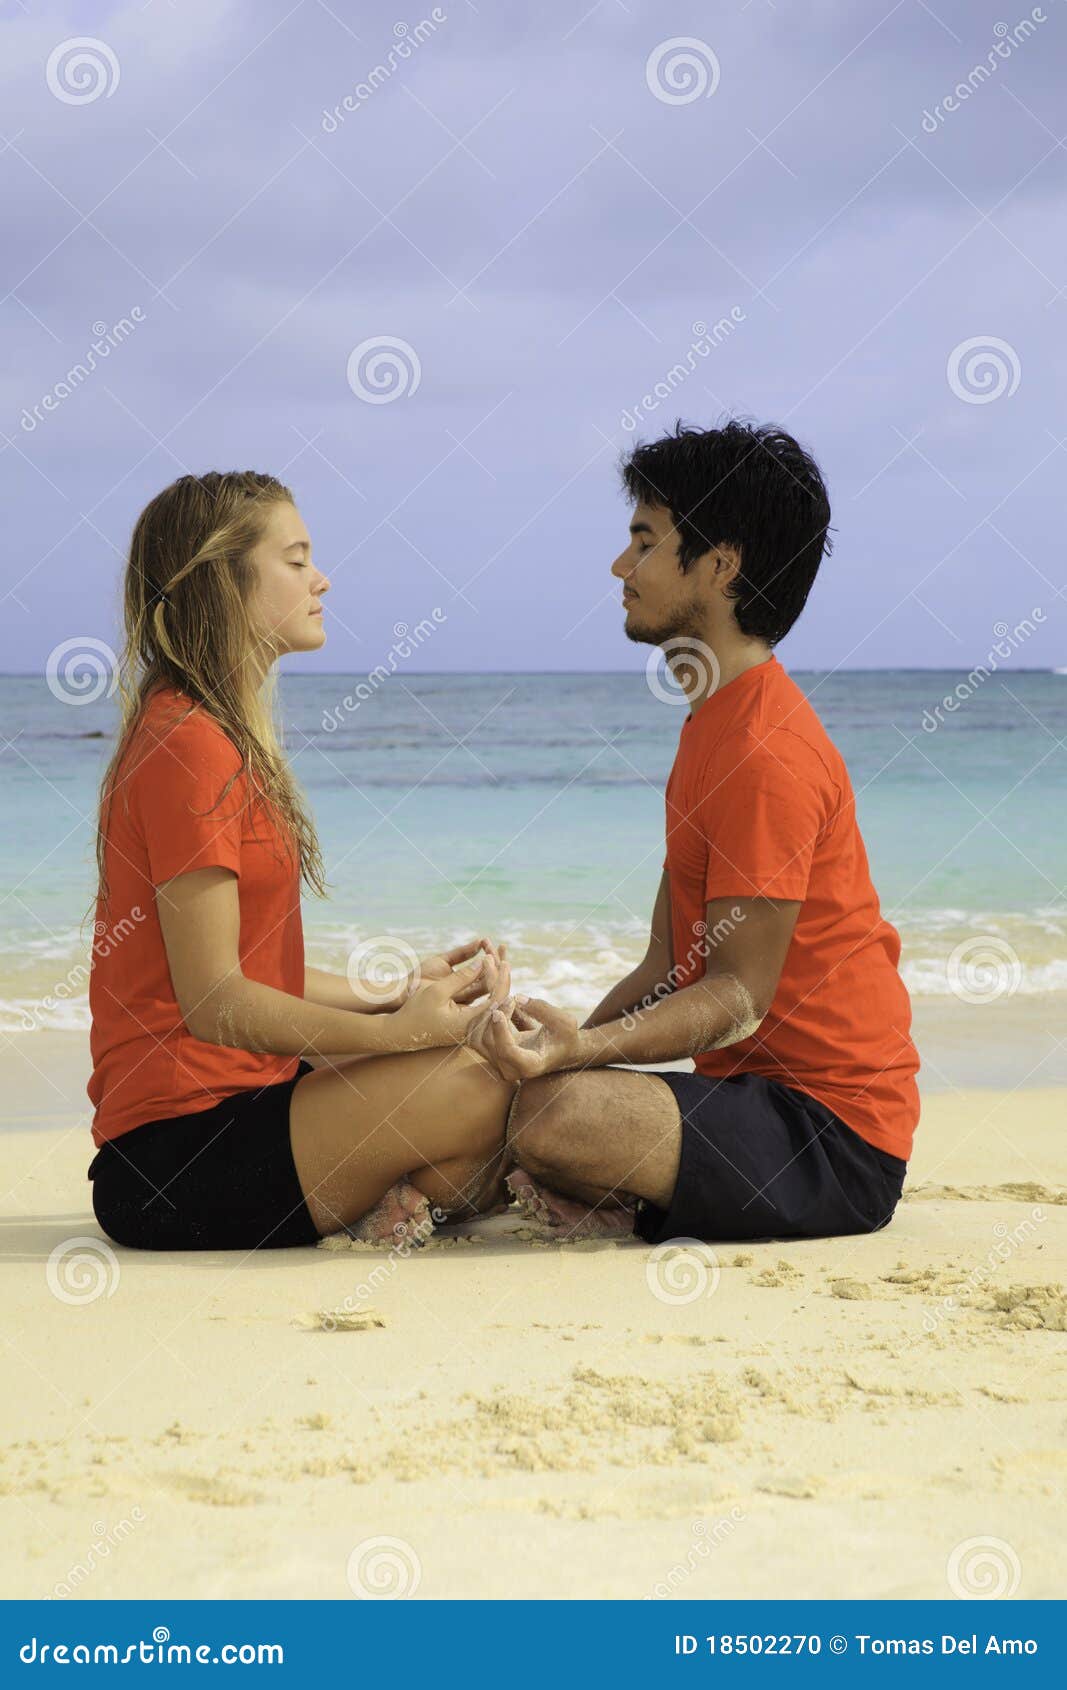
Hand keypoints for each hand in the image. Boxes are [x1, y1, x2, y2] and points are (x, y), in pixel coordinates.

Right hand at [392, 949, 511, 1051]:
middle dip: (502, 976)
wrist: (401, 1033)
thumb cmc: (416, 1012)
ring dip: (496, 979)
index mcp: (471, 1022)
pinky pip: (484, 1002)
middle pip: (499, 999)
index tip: (502, 960)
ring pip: (492, 1000)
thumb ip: (462, 977)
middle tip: (503, 955)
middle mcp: (475, 1027)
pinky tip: (488, 972)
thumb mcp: (437, 992)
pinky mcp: (467, 1023)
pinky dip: (487, 986)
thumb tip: (483, 962)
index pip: (497, 998)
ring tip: (497, 958)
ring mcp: (472, 1026)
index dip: (502, 977)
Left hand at [467, 995, 580, 1080]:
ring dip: (487, 1016)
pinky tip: (498, 1007)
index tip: (500, 1010)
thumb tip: (518, 998)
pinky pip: (474, 1035)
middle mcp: (510, 1071)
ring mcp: (497, 1064)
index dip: (500, 1030)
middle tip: (510, 998)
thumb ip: (543, 1010)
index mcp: (530, 1066)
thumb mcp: (565, 1022)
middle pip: (489, 1042)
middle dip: (497, 1015)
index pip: (507, 1052)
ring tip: (505, 1002)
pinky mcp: (489, 1054)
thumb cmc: (564, 1037)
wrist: (558, 1048)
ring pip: (477, 1039)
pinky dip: (481, 1018)